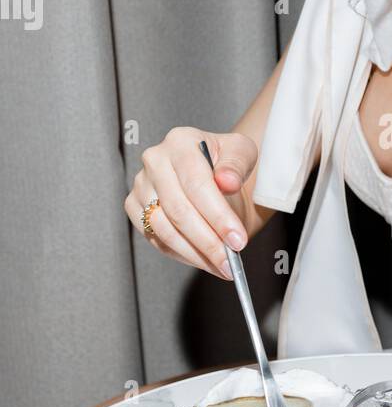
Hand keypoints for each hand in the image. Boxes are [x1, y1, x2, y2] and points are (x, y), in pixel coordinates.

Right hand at [123, 127, 257, 279]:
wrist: (212, 172)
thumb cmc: (227, 162)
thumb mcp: (242, 153)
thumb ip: (237, 165)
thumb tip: (227, 181)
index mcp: (180, 142)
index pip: (197, 184)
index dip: (218, 216)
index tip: (237, 239)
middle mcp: (155, 161)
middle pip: (179, 210)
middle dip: (208, 241)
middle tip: (230, 261)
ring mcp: (141, 185)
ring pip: (164, 229)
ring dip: (195, 253)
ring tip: (221, 265)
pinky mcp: (134, 207)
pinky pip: (155, 238)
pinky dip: (182, 254)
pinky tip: (204, 260)